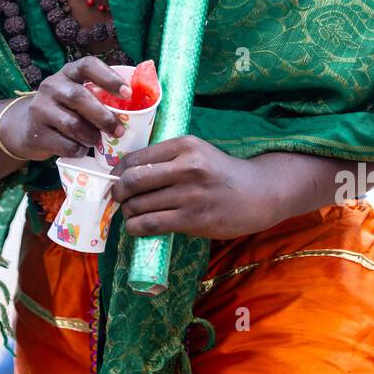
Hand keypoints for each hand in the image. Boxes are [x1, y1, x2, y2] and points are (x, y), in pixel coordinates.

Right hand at [0, 57, 131, 161]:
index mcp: (68, 73)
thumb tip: (137, 113)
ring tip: (98, 141)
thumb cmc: (65, 110)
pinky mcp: (35, 132)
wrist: (26, 127)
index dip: (109, 78)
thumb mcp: (77, 96)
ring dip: (91, 136)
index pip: (88, 65)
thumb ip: (98, 98)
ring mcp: (40, 108)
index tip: (128, 94)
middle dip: (103, 116)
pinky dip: (78, 150)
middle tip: (119, 130)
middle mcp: (52, 86)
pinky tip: (80, 149)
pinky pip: (64, 144)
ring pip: (72, 124)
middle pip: (79, 97)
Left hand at [112, 135, 273, 239]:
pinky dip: (136, 228)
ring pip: (139, 205)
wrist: (258, 193)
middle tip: (118, 198)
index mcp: (185, 145)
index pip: (136, 158)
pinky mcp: (194, 219)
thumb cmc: (221, 173)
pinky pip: (151, 224)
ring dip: (128, 213)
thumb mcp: (196, 153)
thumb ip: (166, 159)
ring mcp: (190, 194)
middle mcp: (187, 167)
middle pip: (133, 181)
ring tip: (131, 214)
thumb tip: (125, 172)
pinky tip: (137, 227)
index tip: (115, 180)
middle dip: (118, 192)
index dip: (118, 171)